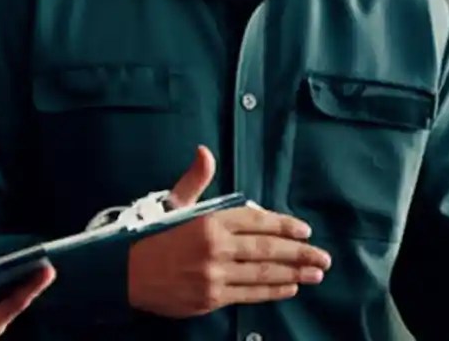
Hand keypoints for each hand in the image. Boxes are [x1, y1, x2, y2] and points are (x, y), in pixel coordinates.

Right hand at [127, 146, 330, 317]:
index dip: (283, 225)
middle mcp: (214, 248)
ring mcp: (214, 275)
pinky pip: (250, 294)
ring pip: (263, 274)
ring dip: (294, 273)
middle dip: (299, 253)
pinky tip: (289, 286)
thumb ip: (196, 179)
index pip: (256, 220)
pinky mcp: (211, 298)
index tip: (304, 229)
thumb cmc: (152, 236)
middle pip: (267, 249)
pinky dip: (272, 291)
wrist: (125, 273)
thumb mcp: (173, 203)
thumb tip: (205, 152)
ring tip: (316, 273)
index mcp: (208, 221)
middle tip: (323, 256)